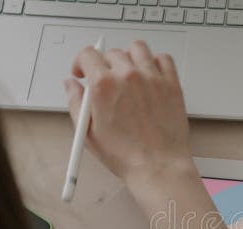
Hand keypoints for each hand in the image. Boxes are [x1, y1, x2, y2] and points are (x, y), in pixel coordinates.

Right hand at [65, 41, 190, 186]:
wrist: (158, 166)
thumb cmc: (126, 155)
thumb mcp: (88, 132)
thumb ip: (75, 102)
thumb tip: (71, 85)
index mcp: (104, 85)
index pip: (88, 54)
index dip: (82, 62)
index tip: (84, 71)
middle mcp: (128, 76)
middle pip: (113, 52)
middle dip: (105, 64)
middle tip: (107, 79)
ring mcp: (152, 78)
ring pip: (138, 48)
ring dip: (130, 56)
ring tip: (128, 71)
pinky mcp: (172, 85)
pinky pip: (164, 59)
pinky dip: (155, 62)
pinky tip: (150, 74)